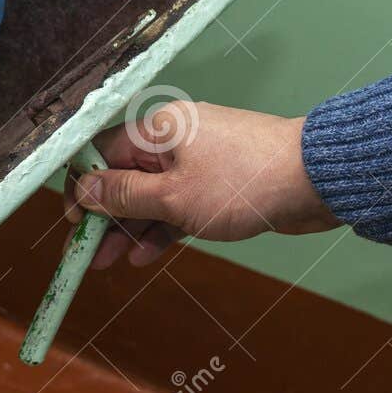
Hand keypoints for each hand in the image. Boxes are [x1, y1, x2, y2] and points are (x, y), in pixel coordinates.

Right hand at [63, 102, 341, 268]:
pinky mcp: (220, 183)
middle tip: (88, 253)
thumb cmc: (243, 182)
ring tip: (111, 262)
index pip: (101, 153)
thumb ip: (123, 195)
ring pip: (151, 195)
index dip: (81, 187)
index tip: (73, 222)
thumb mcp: (173, 197)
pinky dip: (163, 227)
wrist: (318, 180)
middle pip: (124, 177)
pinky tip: (147, 254)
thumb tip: (83, 190)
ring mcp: (199, 161)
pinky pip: (179, 204)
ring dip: (131, 228)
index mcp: (157, 130)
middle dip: (104, 217)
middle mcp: (173, 140)